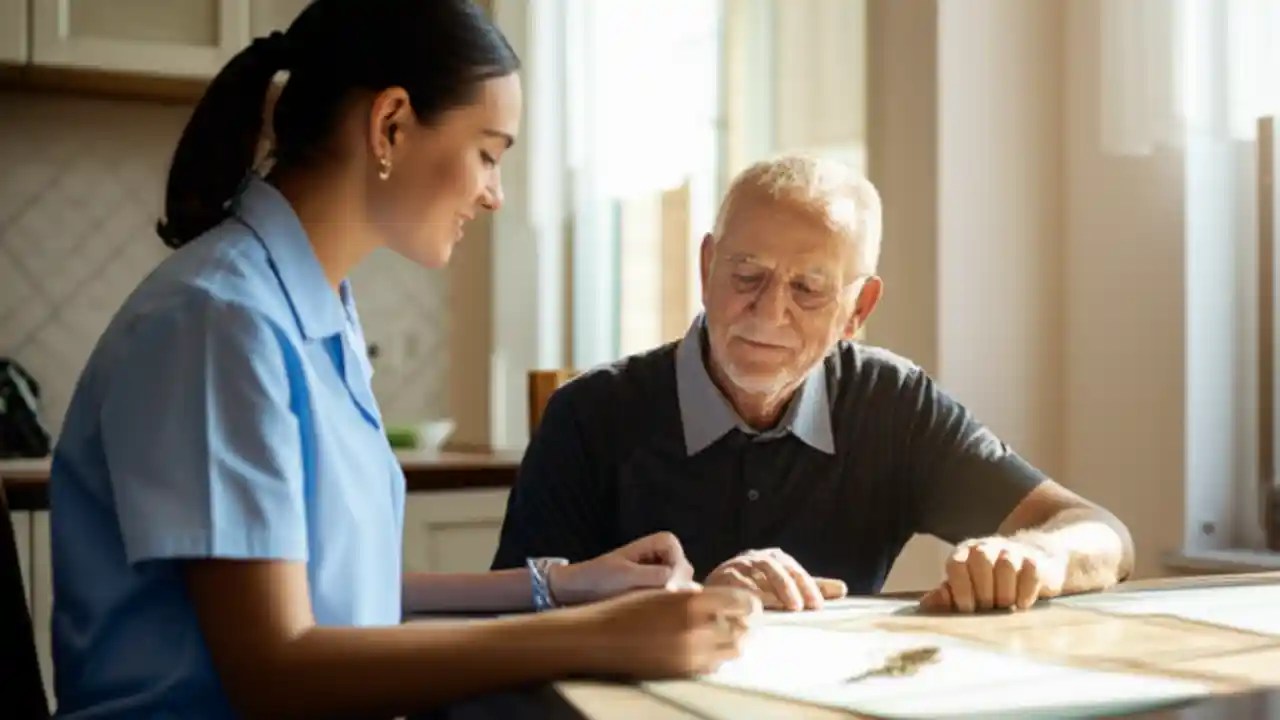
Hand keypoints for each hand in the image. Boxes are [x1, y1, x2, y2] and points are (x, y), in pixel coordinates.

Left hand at [550, 532, 696, 604]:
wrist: (580, 587)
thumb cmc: (600, 576)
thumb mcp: (627, 575)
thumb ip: (656, 577)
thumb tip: (686, 587)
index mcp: (664, 541)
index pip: (682, 563)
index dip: (675, 579)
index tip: (661, 592)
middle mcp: (669, 554)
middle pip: (686, 576)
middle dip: (672, 589)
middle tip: (647, 599)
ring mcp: (667, 571)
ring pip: (682, 589)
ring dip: (667, 599)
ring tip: (644, 603)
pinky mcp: (661, 587)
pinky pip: (674, 598)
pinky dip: (665, 605)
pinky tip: (649, 610)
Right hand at [573, 587, 761, 677]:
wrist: (596, 638)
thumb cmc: (626, 609)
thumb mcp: (663, 591)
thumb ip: (695, 596)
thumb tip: (721, 601)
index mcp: (691, 601)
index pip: (743, 603)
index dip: (749, 604)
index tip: (748, 604)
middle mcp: (695, 629)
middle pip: (743, 630)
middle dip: (747, 624)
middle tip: (744, 621)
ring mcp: (689, 654)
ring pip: (733, 651)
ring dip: (734, 641)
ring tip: (726, 634)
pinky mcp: (681, 672)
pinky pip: (714, 666)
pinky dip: (717, 656)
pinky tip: (706, 648)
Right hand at [703, 548, 846, 610]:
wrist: (717, 597)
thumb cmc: (756, 591)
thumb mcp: (785, 590)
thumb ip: (811, 588)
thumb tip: (844, 588)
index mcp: (774, 559)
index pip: (794, 570)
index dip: (808, 586)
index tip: (818, 606)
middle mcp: (757, 557)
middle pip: (778, 566)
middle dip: (792, 586)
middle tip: (804, 607)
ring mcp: (739, 564)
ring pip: (761, 569)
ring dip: (776, 586)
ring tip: (787, 606)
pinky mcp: (723, 575)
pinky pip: (738, 582)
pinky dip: (750, 592)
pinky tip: (759, 608)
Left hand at [919, 536, 1067, 612]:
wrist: (1029, 564)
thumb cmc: (990, 583)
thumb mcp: (966, 588)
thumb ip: (946, 596)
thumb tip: (925, 605)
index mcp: (964, 554)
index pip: (957, 563)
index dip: (961, 587)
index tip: (967, 609)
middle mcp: (986, 548)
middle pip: (981, 560)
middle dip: (984, 591)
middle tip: (988, 610)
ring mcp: (1011, 550)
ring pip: (1006, 565)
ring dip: (1005, 593)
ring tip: (1004, 608)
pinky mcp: (1035, 559)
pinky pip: (1030, 572)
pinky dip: (1025, 592)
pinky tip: (1022, 604)